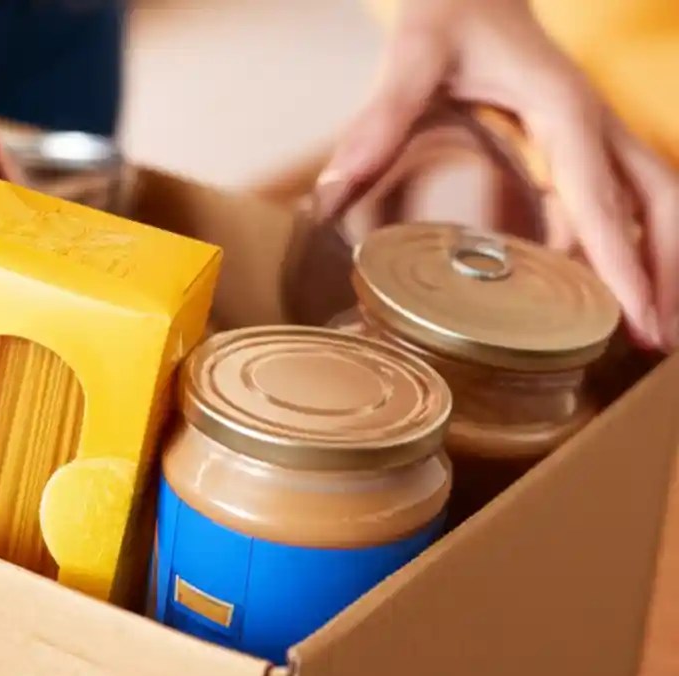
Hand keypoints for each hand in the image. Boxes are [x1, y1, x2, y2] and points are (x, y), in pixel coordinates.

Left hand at [320, 0, 678, 350]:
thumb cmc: (445, 16)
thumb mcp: (410, 58)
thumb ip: (379, 122)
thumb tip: (332, 190)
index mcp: (563, 107)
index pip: (602, 194)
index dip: (621, 259)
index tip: (636, 316)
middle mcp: (592, 123)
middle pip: (659, 203)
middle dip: (664, 271)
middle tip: (655, 341)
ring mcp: (591, 135)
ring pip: (649, 204)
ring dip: (653, 264)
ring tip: (644, 333)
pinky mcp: (576, 146)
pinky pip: (612, 203)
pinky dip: (615, 248)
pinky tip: (595, 294)